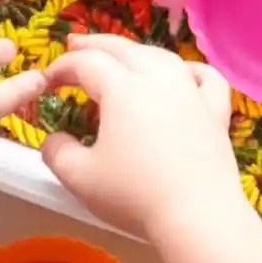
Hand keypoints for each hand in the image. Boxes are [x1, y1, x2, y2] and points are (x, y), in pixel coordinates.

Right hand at [40, 35, 243, 235]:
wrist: (198, 217)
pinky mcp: (216, 111)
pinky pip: (204, 77)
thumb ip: (56, 151)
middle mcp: (158, 78)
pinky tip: (182, 75)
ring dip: (135, 52)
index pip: (85, 63)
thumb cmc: (135, 196)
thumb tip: (53, 139)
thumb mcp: (79, 177)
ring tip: (120, 59)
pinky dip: (188, 70)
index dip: (61, 67)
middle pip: (122, 48)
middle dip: (93, 45)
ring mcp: (192, 92)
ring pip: (160, 56)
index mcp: (122, 88)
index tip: (46, 82)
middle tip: (73, 46)